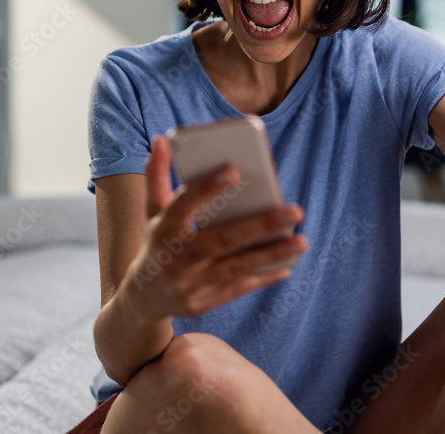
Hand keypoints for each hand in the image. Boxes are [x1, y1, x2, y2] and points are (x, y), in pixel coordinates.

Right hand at [123, 135, 307, 322]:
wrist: (143, 297)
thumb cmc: (158, 242)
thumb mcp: (153, 211)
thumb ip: (158, 176)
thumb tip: (162, 140)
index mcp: (162, 228)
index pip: (182, 205)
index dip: (205, 188)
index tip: (233, 170)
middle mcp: (175, 257)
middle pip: (222, 239)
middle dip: (261, 225)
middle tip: (295, 210)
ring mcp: (188, 284)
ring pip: (236, 266)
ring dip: (271, 253)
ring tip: (300, 241)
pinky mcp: (202, 303)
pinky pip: (238, 288)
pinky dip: (263, 277)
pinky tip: (287, 265)